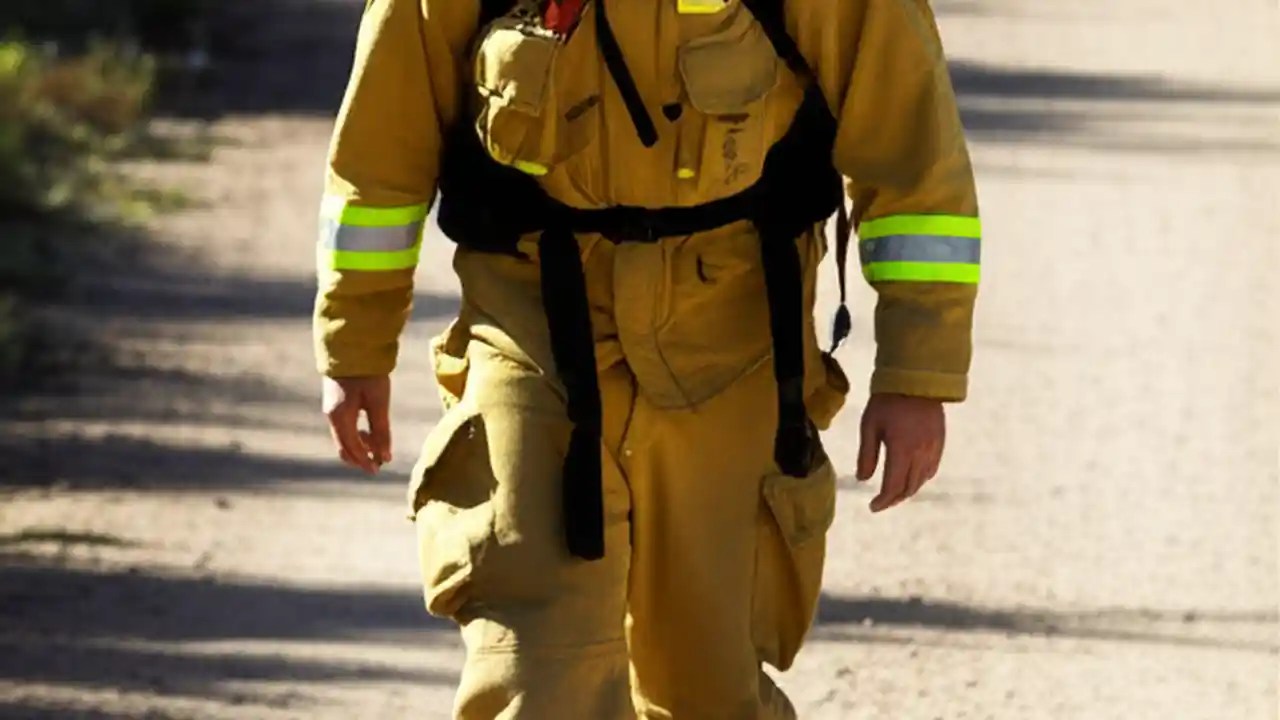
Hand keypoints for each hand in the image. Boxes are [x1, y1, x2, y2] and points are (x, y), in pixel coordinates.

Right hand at [322, 375, 391, 473]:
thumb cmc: (368, 374)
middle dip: (361, 457)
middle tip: (379, 462)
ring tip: (378, 444)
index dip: (365, 462)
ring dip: (359, 445)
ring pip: (343, 437)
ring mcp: (331, 408)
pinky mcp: (334, 401)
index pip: (351, 449)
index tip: (378, 470)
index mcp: (340, 417)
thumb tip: (385, 457)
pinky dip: (355, 433)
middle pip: (344, 446)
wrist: (352, 346)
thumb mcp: (378, 403)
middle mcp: (331, 415)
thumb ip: (381, 431)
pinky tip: (369, 429)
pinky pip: (343, 426)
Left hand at [856, 393, 945, 511]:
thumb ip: (866, 455)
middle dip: (894, 499)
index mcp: (902, 450)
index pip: (893, 487)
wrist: (915, 380)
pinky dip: (920, 479)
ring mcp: (933, 449)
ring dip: (907, 491)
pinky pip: (931, 469)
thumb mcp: (869, 427)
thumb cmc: (886, 402)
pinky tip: (911, 477)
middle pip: (909, 488)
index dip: (882, 501)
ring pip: (921, 481)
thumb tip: (862, 480)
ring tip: (893, 493)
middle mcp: (920, 454)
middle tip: (881, 502)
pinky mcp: (939, 442)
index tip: (872, 507)